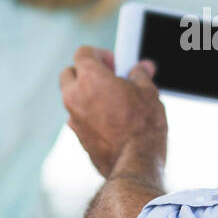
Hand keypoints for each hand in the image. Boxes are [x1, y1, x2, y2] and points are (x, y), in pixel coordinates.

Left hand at [59, 46, 167, 177]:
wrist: (135, 165)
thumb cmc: (143, 126)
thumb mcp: (148, 93)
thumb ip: (141, 75)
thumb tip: (142, 68)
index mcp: (90, 78)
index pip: (83, 53)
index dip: (100, 54)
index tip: (115, 63)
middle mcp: (75, 96)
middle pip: (69, 73)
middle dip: (86, 72)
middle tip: (109, 78)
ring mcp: (73, 118)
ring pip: (72, 97)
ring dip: (87, 94)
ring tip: (113, 101)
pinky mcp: (77, 137)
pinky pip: (78, 117)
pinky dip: (89, 114)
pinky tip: (111, 121)